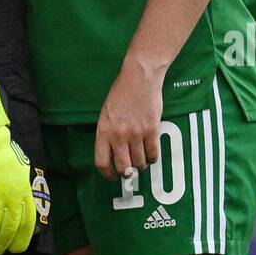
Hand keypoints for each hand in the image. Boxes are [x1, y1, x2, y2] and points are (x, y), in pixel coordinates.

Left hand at [95, 58, 165, 179]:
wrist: (139, 78)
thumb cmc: (121, 94)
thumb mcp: (106, 113)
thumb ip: (108, 134)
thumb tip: (114, 155)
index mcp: (103, 131)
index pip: (102, 162)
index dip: (108, 174)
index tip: (113, 176)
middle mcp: (118, 135)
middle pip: (124, 167)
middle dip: (127, 172)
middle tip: (130, 169)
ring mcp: (136, 133)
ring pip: (140, 163)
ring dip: (140, 164)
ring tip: (140, 157)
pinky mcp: (151, 130)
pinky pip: (153, 155)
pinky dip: (152, 158)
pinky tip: (150, 153)